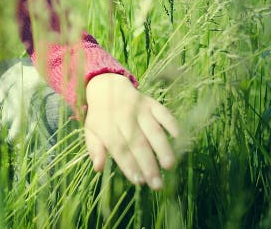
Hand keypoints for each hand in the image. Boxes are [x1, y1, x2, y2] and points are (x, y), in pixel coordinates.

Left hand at [83, 73, 179, 189]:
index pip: (118, 148)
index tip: (138, 181)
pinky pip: (163, 113)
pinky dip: (172, 124)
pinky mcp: (151, 103)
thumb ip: (95, 149)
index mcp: (106, 126)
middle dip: (148, 164)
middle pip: (137, 142)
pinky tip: (179, 138)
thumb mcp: (90, 131)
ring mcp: (138, 109)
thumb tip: (98, 168)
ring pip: (152, 129)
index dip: (128, 165)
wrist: (106, 86)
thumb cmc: (100, 116)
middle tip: (157, 184)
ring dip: (162, 148)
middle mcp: (123, 117)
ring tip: (169, 166)